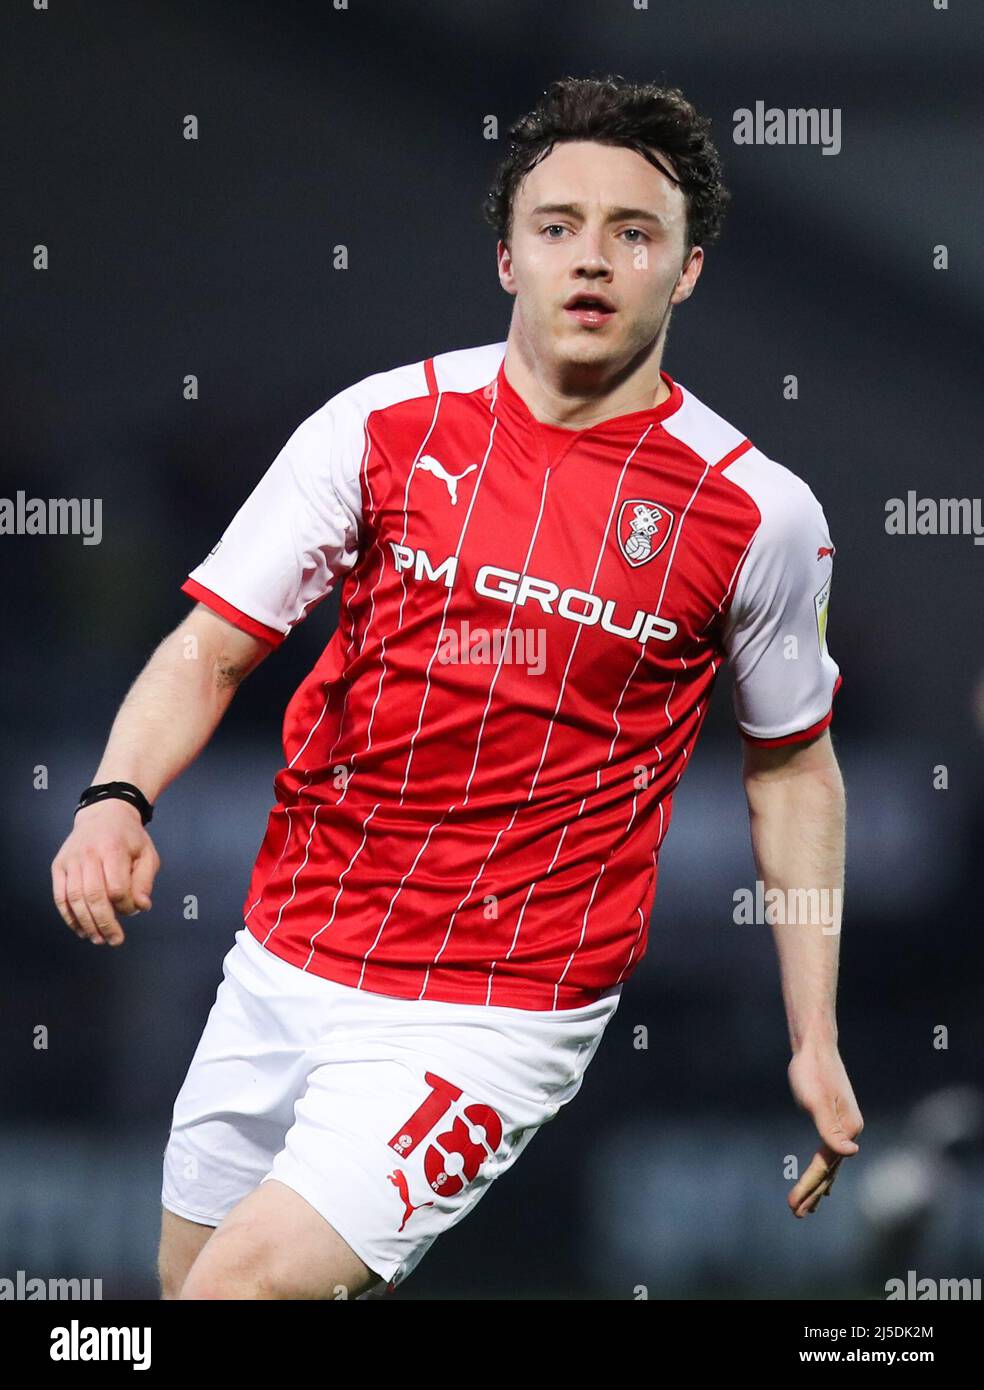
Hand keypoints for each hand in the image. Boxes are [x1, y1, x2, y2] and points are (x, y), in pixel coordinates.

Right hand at [51, 799, 160, 945]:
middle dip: (105, 923)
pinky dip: (69, 916)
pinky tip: (81, 929)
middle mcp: (88, 854)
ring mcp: (70, 860)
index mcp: (112, 848)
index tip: (134, 909)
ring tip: (98, 939)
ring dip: (86, 923)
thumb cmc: (129, 838)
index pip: (117, 887)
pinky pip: (60, 896)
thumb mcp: (146, 853)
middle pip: (93, 896)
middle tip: (114, 940)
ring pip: (74, 898)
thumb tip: (141, 907)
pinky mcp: (58, 866)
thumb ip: (145, 881)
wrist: (103, 814)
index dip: (125, 905)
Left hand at [786, 1042, 862, 1216]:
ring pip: (831, 1163)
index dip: (809, 1187)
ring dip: (820, 1186)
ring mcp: (844, 1125)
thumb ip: (830, 1128)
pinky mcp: (835, 1119)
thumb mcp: (815, 1100)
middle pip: (830, 1169)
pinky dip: (825, 1169)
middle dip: (814, 1193)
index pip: (826, 1166)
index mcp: (847, 1128)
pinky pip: (830, 1153)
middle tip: (797, 1214)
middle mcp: (850, 1130)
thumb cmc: (811, 1071)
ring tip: (809, 1208)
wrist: (815, 1046)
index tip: (793, 1206)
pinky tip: (823, 1178)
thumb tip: (851, 1152)